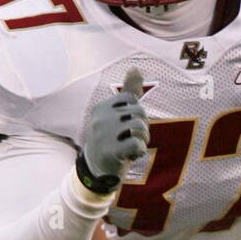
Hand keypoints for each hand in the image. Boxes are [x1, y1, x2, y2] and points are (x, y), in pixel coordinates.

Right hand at [81, 68, 149, 183]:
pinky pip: (137, 144)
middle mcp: (100, 118)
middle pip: (138, 112)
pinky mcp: (109, 151)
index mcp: (102, 107)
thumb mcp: (117, 115)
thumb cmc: (111, 140)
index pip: (132, 99)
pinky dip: (139, 151)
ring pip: (139, 127)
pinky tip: (131, 155)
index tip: (129, 126)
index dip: (138, 113)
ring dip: (143, 139)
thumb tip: (136, 68)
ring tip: (134, 146)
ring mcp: (103, 134)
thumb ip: (128, 92)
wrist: (97, 171)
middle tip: (134, 138)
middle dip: (143, 127)